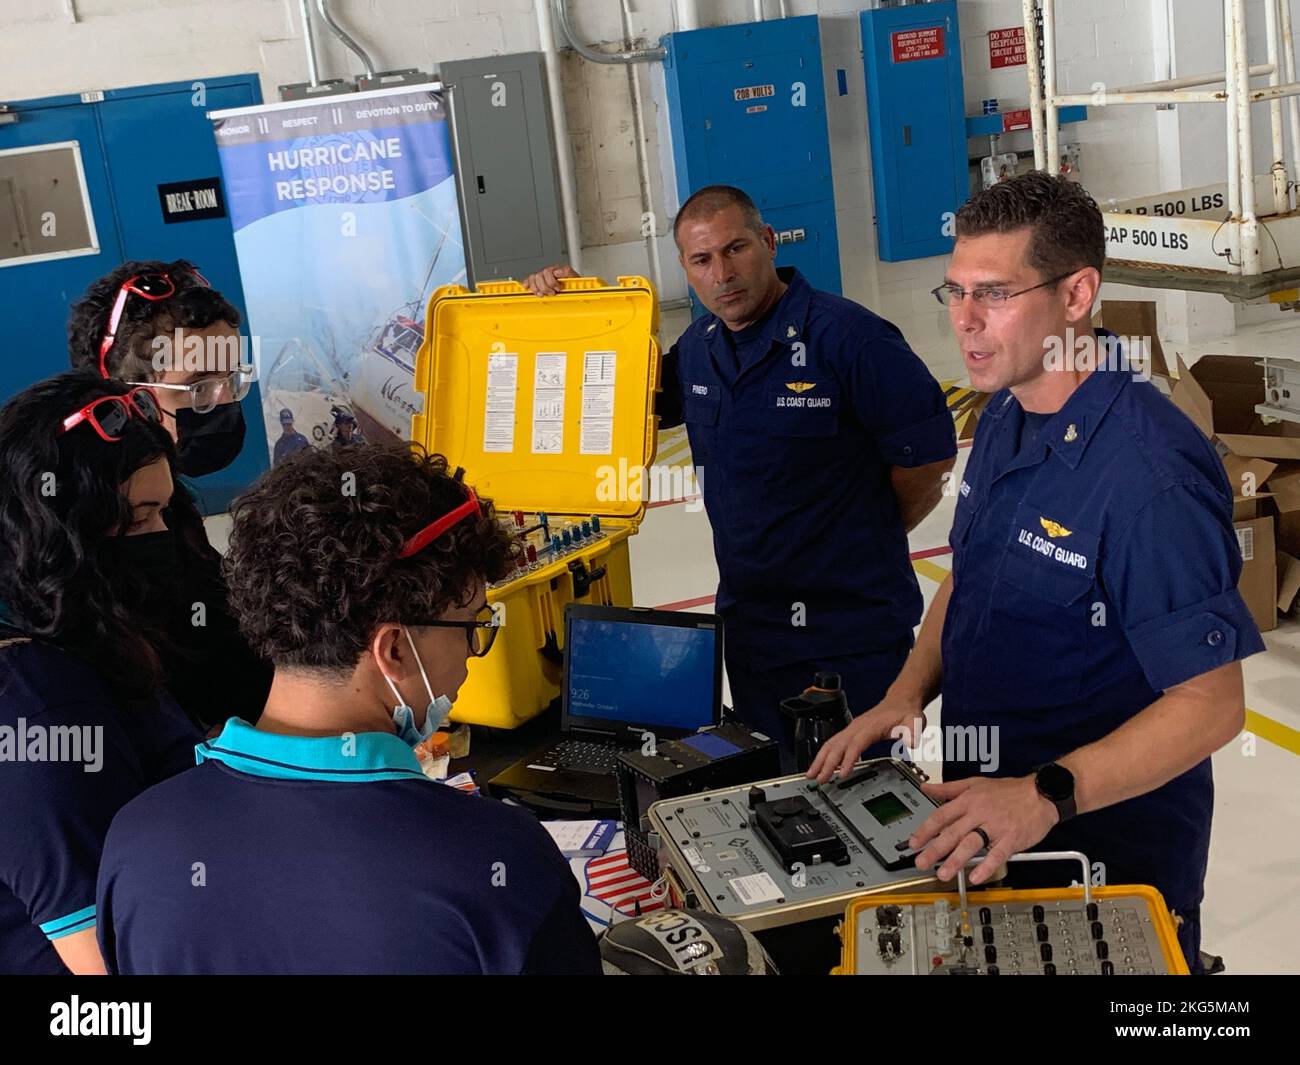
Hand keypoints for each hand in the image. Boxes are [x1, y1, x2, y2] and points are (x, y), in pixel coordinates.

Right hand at [521, 263, 577, 295]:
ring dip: (537, 288)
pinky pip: (528, 281)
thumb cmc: (574, 284)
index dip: (551, 282)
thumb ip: (567, 272)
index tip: (557, 288)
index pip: (547, 271)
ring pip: (532, 278)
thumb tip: (557, 271)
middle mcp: (548, 272)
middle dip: (545, 287)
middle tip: (552, 293)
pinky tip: (527, 288)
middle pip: (538, 276)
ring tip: (543, 294)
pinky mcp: (537, 283)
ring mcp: (542, 277)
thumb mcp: (574, 277)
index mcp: (556, 269)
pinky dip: (527, 284)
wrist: (574, 289)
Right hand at [806, 700, 924, 784]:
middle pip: (837, 745)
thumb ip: (913, 731)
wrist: (899, 702)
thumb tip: (911, 742)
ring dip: (820, 760)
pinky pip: (834, 744)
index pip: (856, 744)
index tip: (842, 773)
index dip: (848, 759)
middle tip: (818, 779)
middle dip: (825, 762)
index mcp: (870, 726)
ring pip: (831, 744)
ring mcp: (852, 730)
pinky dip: (825, 756)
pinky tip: (821, 766)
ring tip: (811, 775)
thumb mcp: (914, 720)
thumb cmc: (905, 712)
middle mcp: (857, 727)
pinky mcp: (851, 733)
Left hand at [909, 775, 1059, 883]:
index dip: (925, 830)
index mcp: (969, 800)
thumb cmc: (1010, 790)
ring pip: (971, 844)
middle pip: (952, 832)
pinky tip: (976, 877)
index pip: (941, 816)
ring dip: (955, 860)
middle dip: (934, 849)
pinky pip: (997, 854)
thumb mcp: (976, 783)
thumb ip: (949, 788)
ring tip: (943, 874)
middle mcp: (979, 813)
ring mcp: (995, 826)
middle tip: (921, 863)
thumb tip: (927, 788)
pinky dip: (986, 866)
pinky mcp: (1012, 838)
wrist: (1042, 793)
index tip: (913, 843)